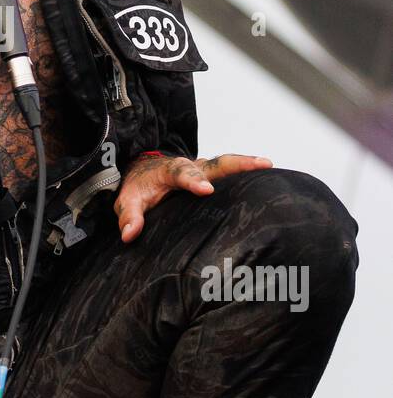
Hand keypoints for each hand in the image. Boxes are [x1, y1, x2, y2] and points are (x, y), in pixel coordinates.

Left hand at [115, 152, 273, 242]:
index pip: (183, 173)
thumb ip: (129, 216)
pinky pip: (230, 174)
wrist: (141, 171)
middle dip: (238, 163)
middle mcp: (191, 166)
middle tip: (262, 163)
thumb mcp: (126, 201)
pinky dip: (247, 175)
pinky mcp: (212, 176)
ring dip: (248, 166)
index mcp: (169, 171)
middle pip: (217, 163)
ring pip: (227, 166)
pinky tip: (268, 181)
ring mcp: (204, 170)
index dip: (194, 181)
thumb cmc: (137, 187)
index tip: (206, 190)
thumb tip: (130, 235)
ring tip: (270, 167)